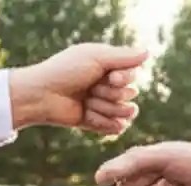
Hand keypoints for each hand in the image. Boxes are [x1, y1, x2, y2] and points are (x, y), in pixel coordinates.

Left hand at [9, 43, 147, 134]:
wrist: (42, 95)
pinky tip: (86, 116)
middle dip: (110, 94)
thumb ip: (123, 57)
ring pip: (125, 113)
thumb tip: (148, 52)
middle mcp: (109, 86)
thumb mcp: (95, 57)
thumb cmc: (65, 71)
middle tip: (89, 90)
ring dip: (104, 108)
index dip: (124, 79)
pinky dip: (102, 123)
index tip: (110, 77)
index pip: (133, 76)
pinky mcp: (98, 124)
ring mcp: (104, 106)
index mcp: (109, 67)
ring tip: (86, 103)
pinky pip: (117, 128)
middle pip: (131, 95)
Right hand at [95, 141, 190, 185]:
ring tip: (173, 182)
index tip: (144, 166)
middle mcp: (138, 181)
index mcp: (133, 164)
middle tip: (163, 173)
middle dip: (144, 184)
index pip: (113, 175)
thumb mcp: (154, 155)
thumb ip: (126, 165)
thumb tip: (97, 178)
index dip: (126, 173)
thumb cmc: (185, 158)